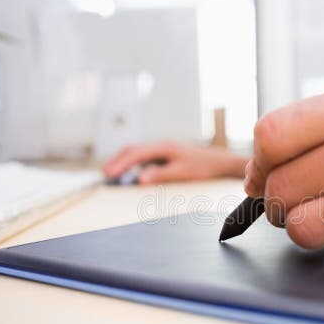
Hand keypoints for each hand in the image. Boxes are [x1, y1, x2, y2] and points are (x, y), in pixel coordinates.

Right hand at [103, 141, 247, 183]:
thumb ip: (160, 175)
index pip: (136, 154)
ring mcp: (161, 148)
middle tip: (105, 173)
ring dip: (123, 160)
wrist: (219, 161)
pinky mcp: (164, 154)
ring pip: (136, 151)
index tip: (110, 173)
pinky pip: (143, 156)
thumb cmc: (202, 166)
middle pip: (132, 150)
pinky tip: (128, 171)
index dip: (121, 164)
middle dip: (117, 160)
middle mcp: (160, 145)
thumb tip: (140, 179)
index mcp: (163, 147)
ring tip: (111, 172)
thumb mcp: (181, 173)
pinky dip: (132, 162)